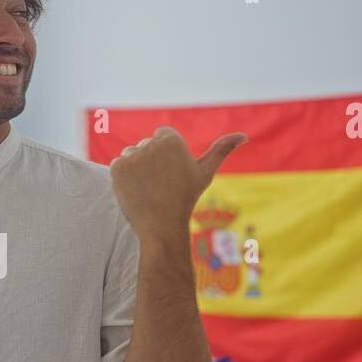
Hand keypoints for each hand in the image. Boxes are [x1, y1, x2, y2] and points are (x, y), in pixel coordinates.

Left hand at [109, 127, 246, 241]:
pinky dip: (123, 177)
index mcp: (172, 139)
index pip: (162, 135)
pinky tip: (136, 190)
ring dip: (136, 169)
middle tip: (160, 184)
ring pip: (131, 155)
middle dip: (150, 162)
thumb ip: (221, 150)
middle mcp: (152, 143)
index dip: (165, 155)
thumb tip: (244, 136)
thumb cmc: (185, 199)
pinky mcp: (117, 167)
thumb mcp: (205, 172)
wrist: (162, 226)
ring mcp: (133, 155)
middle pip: (145, 145)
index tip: (170, 172)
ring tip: (149, 188)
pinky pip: (118, 165)